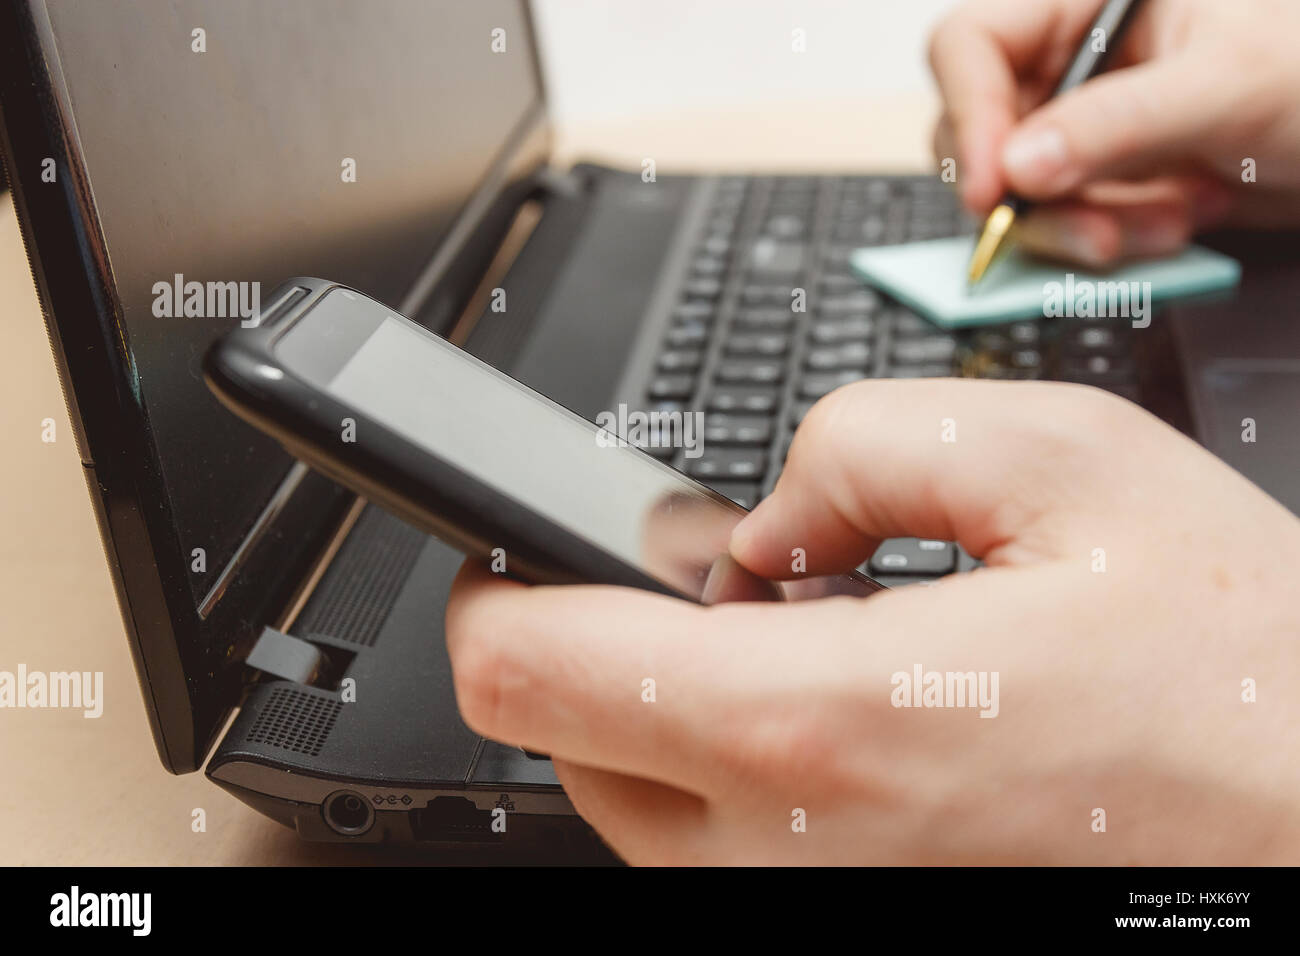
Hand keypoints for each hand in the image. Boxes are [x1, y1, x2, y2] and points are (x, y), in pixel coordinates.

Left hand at [444, 380, 1299, 863]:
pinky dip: (729, 778)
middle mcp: (795, 857)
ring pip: (636, 810)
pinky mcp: (858, 925)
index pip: (533, 678)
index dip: (492, 598)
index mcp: (822, 726)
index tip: (511, 553)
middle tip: (694, 582)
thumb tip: (761, 518)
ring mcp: (822, 914)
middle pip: (565, 747)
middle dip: (590, 647)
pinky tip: (832, 718)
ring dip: (664, 713)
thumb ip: (862, 448)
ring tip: (793, 643)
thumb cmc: (1238, 669)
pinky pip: (719, 858)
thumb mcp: (1062, 466)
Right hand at [930, 0, 1299, 267]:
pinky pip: (1066, 224)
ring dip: (1090, 227)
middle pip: (987, 134)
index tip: (995, 189)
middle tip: (1093, 233)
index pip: (973, 45)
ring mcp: (1083, 123)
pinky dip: (1117, 238)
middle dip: (1039, 197)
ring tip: (1173, 222)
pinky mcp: (1101, 178)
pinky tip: (1182, 219)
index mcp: (1088, 1)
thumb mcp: (1226, 88)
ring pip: (1024, 194)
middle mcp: (1072, 59)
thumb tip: (1020, 166)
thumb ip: (1118, 123)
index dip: (969, 117)